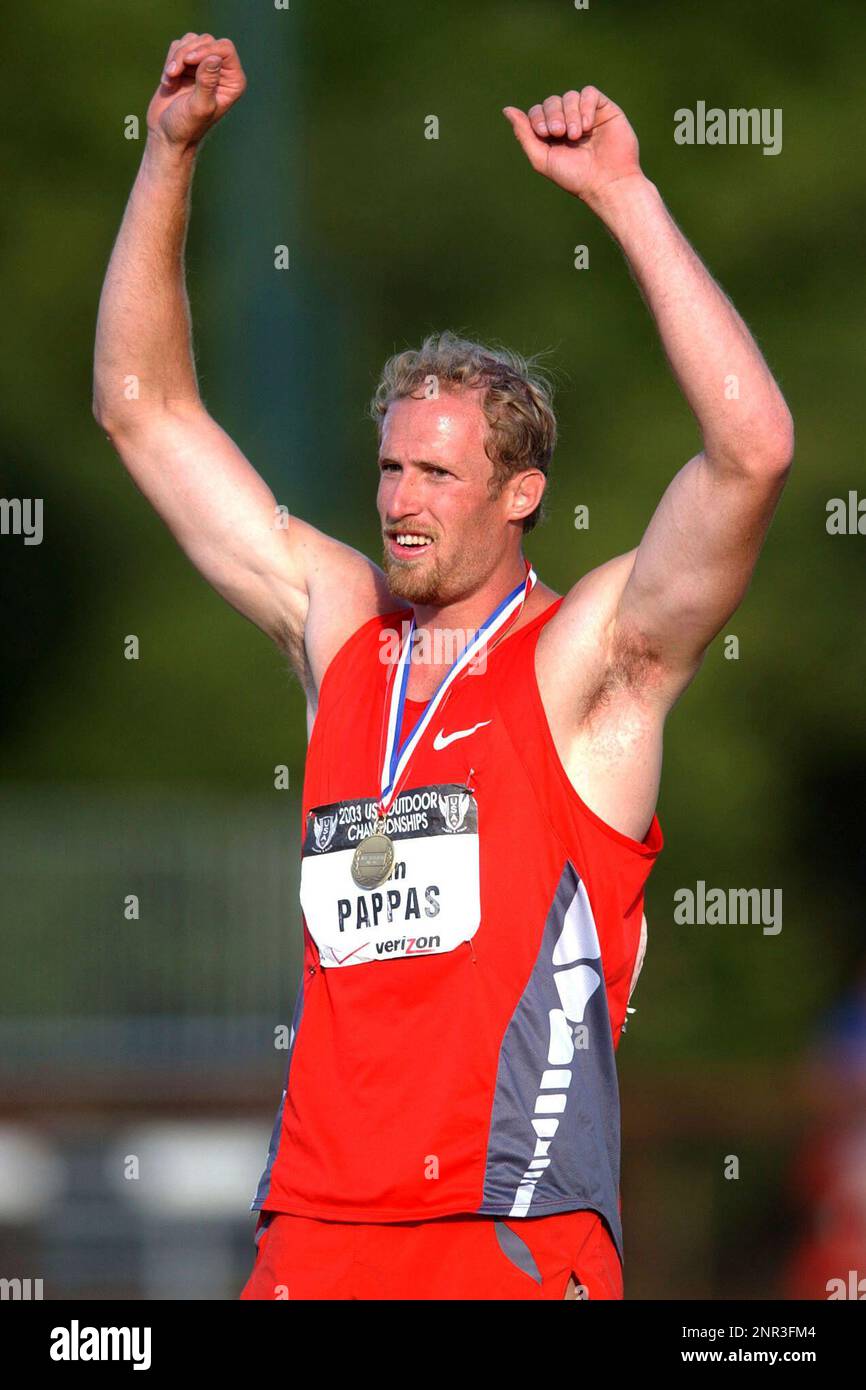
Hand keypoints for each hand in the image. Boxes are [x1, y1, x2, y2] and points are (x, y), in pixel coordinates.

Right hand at [147, 32, 246, 149]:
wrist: (167, 135)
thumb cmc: (186, 126)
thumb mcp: (198, 107)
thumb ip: (207, 82)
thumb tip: (214, 58)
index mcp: (232, 82)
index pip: (225, 48)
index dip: (206, 49)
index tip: (188, 61)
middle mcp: (221, 72)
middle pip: (206, 41)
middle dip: (186, 54)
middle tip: (173, 73)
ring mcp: (203, 67)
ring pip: (190, 41)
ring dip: (175, 58)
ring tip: (169, 79)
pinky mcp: (186, 66)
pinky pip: (177, 47)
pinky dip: (169, 61)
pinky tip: (168, 82)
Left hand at [503, 87, 640, 204]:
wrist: (606, 182)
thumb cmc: (574, 176)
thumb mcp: (542, 158)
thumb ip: (524, 134)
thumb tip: (507, 109)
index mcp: (552, 134)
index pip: (538, 112)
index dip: (538, 118)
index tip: (545, 134)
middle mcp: (569, 122)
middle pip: (552, 101)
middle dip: (553, 115)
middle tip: (560, 133)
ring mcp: (586, 114)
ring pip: (570, 96)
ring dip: (570, 114)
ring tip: (577, 135)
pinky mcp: (604, 109)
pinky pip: (589, 93)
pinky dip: (585, 106)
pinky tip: (588, 126)